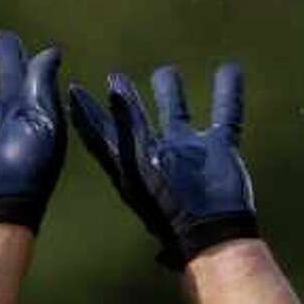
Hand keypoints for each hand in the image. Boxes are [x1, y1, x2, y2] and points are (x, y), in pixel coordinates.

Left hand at [68, 63, 257, 267]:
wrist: (210, 234)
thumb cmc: (168, 202)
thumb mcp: (139, 160)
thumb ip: (127, 125)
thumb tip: (112, 85)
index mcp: (131, 161)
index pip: (101, 131)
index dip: (86, 112)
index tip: (73, 90)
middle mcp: (156, 155)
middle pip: (137, 122)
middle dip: (126, 101)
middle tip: (116, 77)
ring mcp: (187, 153)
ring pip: (177, 114)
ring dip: (172, 94)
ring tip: (167, 72)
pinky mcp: (218, 151)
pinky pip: (225, 114)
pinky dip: (228, 92)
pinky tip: (231, 70)